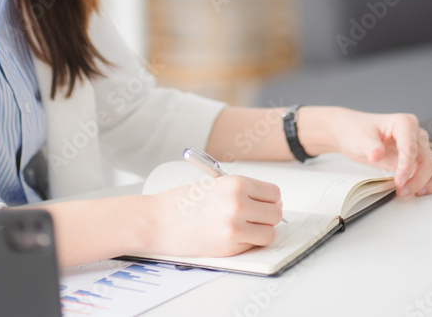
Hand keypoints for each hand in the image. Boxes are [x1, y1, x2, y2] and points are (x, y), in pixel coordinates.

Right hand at [141, 175, 282, 257]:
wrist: (155, 221)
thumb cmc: (180, 203)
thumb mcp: (213, 185)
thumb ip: (241, 191)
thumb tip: (270, 203)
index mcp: (235, 184)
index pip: (273, 193)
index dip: (270, 199)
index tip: (264, 203)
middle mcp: (238, 204)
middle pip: (276, 213)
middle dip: (268, 215)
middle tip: (255, 217)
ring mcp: (234, 228)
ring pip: (270, 232)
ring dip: (261, 232)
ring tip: (244, 228)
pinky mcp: (229, 247)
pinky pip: (254, 246)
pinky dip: (248, 243)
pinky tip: (232, 236)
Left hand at [301, 107, 431, 196]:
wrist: (350, 132)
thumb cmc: (356, 130)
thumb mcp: (360, 137)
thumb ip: (370, 146)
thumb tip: (377, 155)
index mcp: (404, 123)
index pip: (412, 147)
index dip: (408, 166)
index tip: (400, 181)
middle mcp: (415, 133)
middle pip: (427, 159)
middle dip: (417, 178)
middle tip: (401, 191)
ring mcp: (417, 146)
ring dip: (428, 182)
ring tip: (411, 192)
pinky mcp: (415, 159)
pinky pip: (431, 171)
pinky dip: (427, 182)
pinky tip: (414, 190)